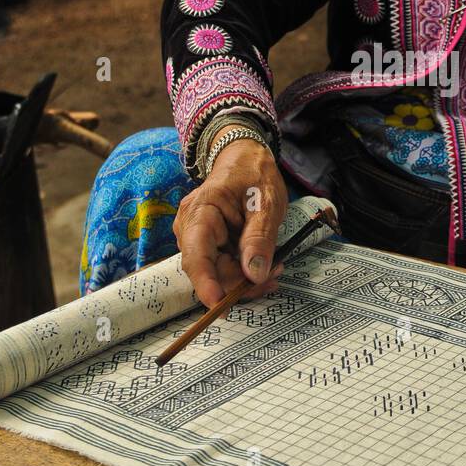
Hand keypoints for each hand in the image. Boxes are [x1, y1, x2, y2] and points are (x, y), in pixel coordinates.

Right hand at [172, 135, 287, 308]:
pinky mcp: (207, 245)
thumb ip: (259, 238)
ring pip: (217, 273)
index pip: (196, 255)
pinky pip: (222, 267)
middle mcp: (190, 227)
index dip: (206, 284)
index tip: (221, 305)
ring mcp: (196, 238)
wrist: (245, 160)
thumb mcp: (267, 203)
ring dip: (245, 278)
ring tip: (275, 266)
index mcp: (200, 211)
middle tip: (275, 276)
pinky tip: (263, 264)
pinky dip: (243, 271)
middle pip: (209, 271)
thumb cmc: (254, 175)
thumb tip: (254, 274)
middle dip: (240, 282)